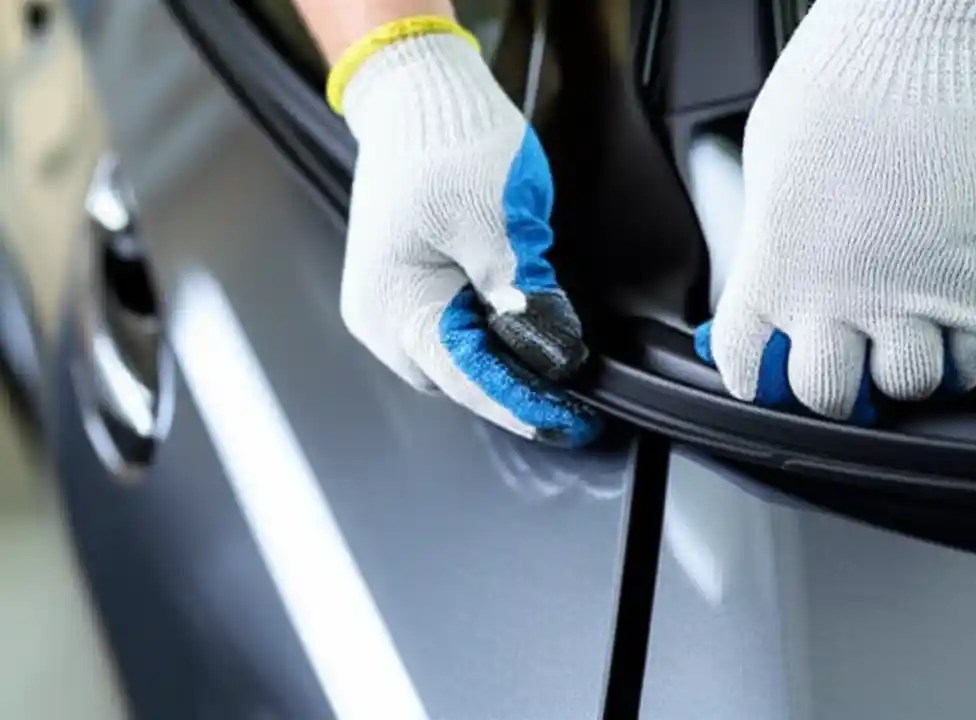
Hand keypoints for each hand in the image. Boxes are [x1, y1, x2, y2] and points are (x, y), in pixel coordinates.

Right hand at [335, 29, 599, 445]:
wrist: (419, 93)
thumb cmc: (448, 144)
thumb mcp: (500, 224)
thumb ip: (524, 299)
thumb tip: (555, 355)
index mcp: (396, 306)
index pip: (469, 380)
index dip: (525, 405)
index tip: (572, 423)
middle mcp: (381, 317)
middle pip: (459, 380)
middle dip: (514, 389)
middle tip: (573, 397)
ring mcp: (388, 303)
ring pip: (455, 360)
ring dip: (501, 363)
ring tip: (551, 365)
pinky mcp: (405, 286)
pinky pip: (449, 332)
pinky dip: (487, 339)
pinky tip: (520, 331)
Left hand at [697, 0, 975, 421]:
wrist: (912, 39)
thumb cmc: (833, 81)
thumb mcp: (769, 166)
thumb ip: (771, 234)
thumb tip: (776, 267)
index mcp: (772, 267)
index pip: (747, 363)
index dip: (758, 379)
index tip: (770, 377)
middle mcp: (834, 295)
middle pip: (829, 393)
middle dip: (835, 390)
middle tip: (847, 369)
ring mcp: (906, 292)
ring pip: (906, 384)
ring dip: (905, 373)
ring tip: (905, 344)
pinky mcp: (973, 278)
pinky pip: (975, 356)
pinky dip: (965, 358)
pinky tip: (955, 337)